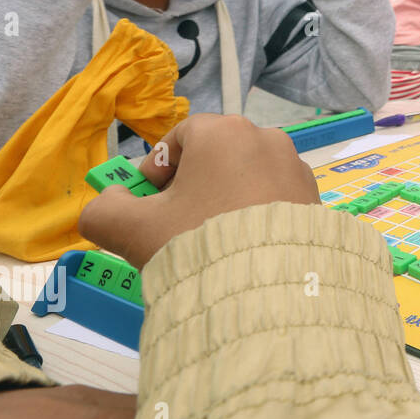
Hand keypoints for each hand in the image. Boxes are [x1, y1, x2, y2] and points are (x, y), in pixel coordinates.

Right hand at [79, 114, 320, 269]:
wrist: (267, 286)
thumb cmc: (197, 243)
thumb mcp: (130, 228)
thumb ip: (103, 209)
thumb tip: (108, 202)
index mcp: (223, 132)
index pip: (181, 137)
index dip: (158, 167)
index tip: (149, 200)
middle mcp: (267, 139)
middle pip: (217, 156)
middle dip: (193, 185)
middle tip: (177, 223)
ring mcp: (296, 167)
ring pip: (248, 177)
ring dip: (227, 199)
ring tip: (213, 240)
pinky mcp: (316, 197)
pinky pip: (276, 198)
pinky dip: (258, 214)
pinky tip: (247, 246)